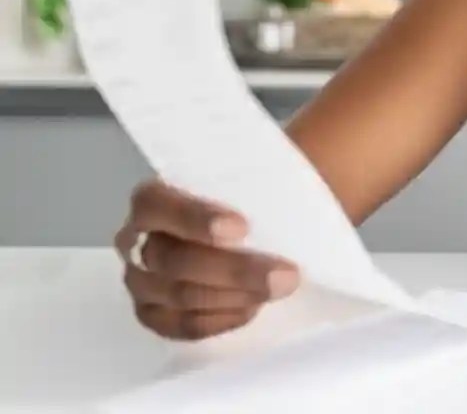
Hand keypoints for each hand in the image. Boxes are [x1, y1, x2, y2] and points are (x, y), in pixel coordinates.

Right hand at [115, 180, 300, 340]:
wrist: (259, 223)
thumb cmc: (252, 199)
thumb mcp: (254, 182)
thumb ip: (255, 192)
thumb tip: (290, 208)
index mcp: (153, 198)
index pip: (156, 205)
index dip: (195, 219)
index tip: (242, 228)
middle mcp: (136, 239)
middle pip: (173, 260)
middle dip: (235, 270)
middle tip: (287, 275)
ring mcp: (141, 281)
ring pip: (180, 296)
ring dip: (235, 295)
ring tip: (280, 289)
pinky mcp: (156, 314)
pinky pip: (183, 325)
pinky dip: (220, 319)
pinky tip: (252, 308)